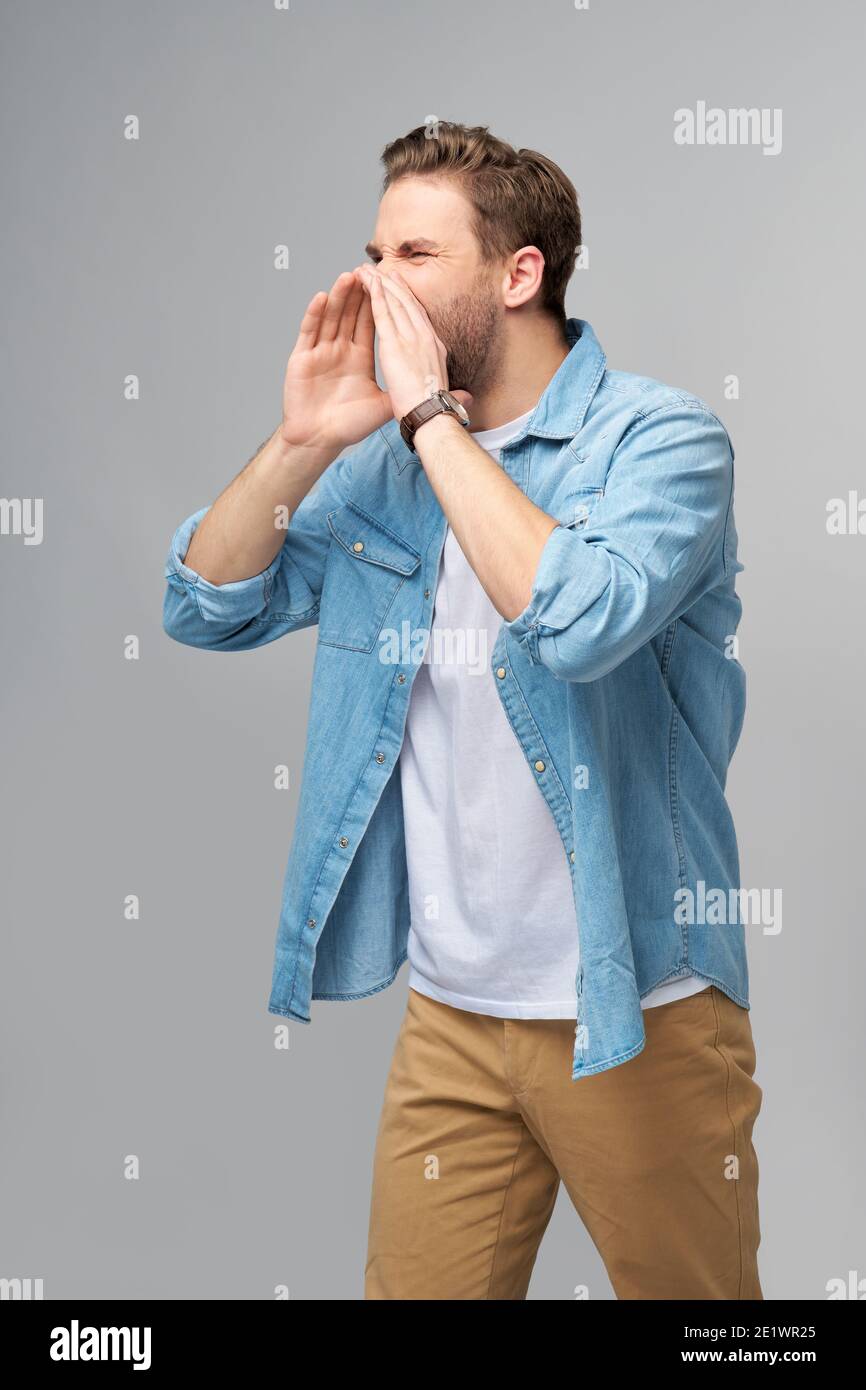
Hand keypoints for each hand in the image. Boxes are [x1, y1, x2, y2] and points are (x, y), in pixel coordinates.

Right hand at [280, 271, 392, 451]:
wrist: (319, 440)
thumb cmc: (348, 426)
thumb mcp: (383, 405)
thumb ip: (408, 393)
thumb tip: (443, 396)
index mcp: (360, 357)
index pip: (372, 323)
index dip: (379, 303)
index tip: (389, 282)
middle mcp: (340, 349)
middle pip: (352, 314)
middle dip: (361, 292)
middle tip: (369, 269)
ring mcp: (320, 351)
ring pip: (331, 317)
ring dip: (340, 296)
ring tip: (349, 276)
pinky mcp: (302, 358)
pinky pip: (309, 332)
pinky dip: (314, 314)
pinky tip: (322, 298)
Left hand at [354, 263, 472, 422]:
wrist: (433, 416)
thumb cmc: (438, 413)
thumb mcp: (447, 395)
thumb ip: (453, 391)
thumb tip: (467, 398)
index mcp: (437, 348)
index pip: (420, 316)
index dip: (408, 299)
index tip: (399, 285)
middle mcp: (426, 338)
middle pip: (407, 303)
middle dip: (393, 284)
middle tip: (380, 270)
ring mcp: (411, 338)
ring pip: (394, 302)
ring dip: (380, 284)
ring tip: (366, 270)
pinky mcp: (395, 345)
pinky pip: (383, 313)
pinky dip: (376, 295)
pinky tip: (367, 282)